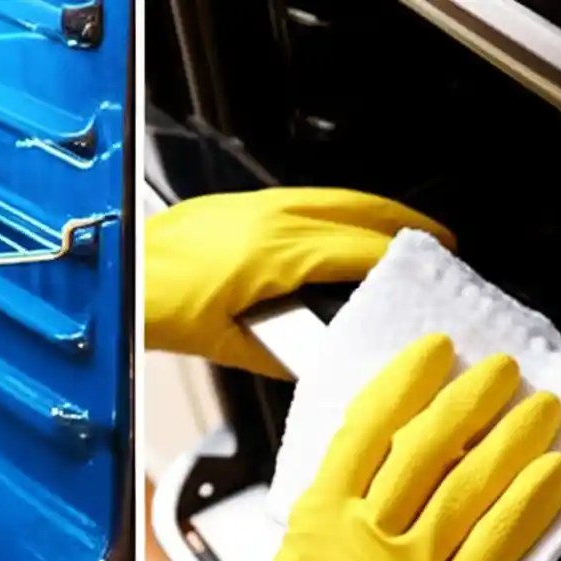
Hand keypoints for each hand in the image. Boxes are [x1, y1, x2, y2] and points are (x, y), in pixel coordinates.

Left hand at [145, 188, 454, 378]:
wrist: (121, 273)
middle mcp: (273, 219)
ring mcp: (257, 205)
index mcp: (279, 253)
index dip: (403, 261)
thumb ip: (281, 355)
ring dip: (375, 212)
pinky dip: (339, 210)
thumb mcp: (228, 345)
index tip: (434, 272)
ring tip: (403, 232)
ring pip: (336, 198)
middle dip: (406, 223)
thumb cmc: (160, 305)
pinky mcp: (241, 203)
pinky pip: (308, 199)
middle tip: (440, 243)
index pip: (362, 250)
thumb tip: (318, 362)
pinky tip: (344, 228)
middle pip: (361, 209)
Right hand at [188, 334, 560, 560]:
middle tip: (498, 371)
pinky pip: (494, 548)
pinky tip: (550, 477)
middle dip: (467, 400)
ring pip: (465, 488)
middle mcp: (362, 537)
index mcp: (316, 519)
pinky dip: (526, 506)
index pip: (364, 431)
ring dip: (509, 441)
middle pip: (423, 448)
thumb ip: (329, 523)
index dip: (403, 384)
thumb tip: (365, 486)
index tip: (430, 354)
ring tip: (537, 410)